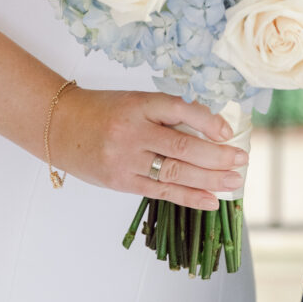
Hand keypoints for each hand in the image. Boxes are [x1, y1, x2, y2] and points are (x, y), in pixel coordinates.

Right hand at [55, 88, 247, 209]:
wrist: (60, 126)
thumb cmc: (103, 111)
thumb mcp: (134, 101)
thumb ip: (166, 113)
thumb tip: (210, 128)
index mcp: (139, 104)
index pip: (180, 110)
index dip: (208, 121)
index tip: (228, 131)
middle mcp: (133, 132)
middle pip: (183, 147)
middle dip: (217, 156)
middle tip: (242, 160)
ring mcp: (126, 160)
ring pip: (176, 172)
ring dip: (210, 179)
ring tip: (234, 181)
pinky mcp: (121, 182)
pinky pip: (161, 192)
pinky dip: (189, 197)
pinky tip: (211, 200)